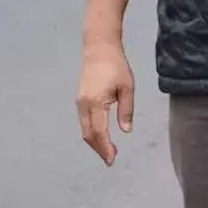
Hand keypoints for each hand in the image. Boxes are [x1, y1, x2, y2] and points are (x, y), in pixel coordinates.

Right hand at [77, 39, 135, 164]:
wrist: (99, 48)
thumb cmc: (116, 66)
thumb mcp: (127, 88)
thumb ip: (126, 110)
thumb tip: (126, 130)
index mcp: (96, 102)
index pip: (100, 132)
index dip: (105, 148)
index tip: (112, 159)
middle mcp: (84, 105)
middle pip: (89, 135)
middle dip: (99, 149)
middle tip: (111, 159)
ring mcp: (80, 102)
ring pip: (85, 129)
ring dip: (95, 142)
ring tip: (107, 151)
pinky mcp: (80, 99)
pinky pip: (84, 122)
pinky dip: (92, 132)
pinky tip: (101, 136)